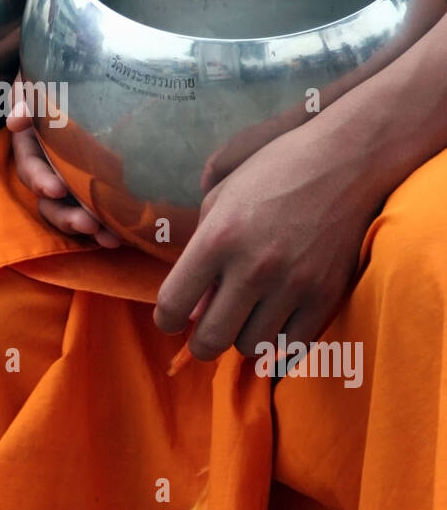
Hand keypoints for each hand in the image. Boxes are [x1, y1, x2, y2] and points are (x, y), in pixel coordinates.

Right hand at [8, 78, 119, 246]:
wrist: (91, 72)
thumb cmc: (60, 74)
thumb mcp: (38, 79)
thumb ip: (25, 97)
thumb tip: (15, 121)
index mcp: (32, 144)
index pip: (30, 166)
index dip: (39, 180)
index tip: (55, 189)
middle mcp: (49, 167)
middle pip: (49, 200)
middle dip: (66, 215)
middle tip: (87, 224)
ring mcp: (70, 180)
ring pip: (70, 212)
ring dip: (85, 227)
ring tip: (108, 238)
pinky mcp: (92, 187)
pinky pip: (94, 212)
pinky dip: (105, 227)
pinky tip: (121, 237)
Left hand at [154, 112, 383, 360]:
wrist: (344, 162)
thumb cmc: (273, 174)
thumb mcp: (221, 200)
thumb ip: (199, 256)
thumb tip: (191, 313)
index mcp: (218, 238)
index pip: (173, 304)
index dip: (166, 318)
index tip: (174, 317)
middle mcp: (253, 267)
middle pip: (210, 340)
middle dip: (202, 340)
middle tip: (209, 327)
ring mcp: (292, 285)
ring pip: (250, 347)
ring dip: (243, 336)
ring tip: (249, 312)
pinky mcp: (326, 296)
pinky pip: (291, 346)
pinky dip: (278, 339)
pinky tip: (276, 318)